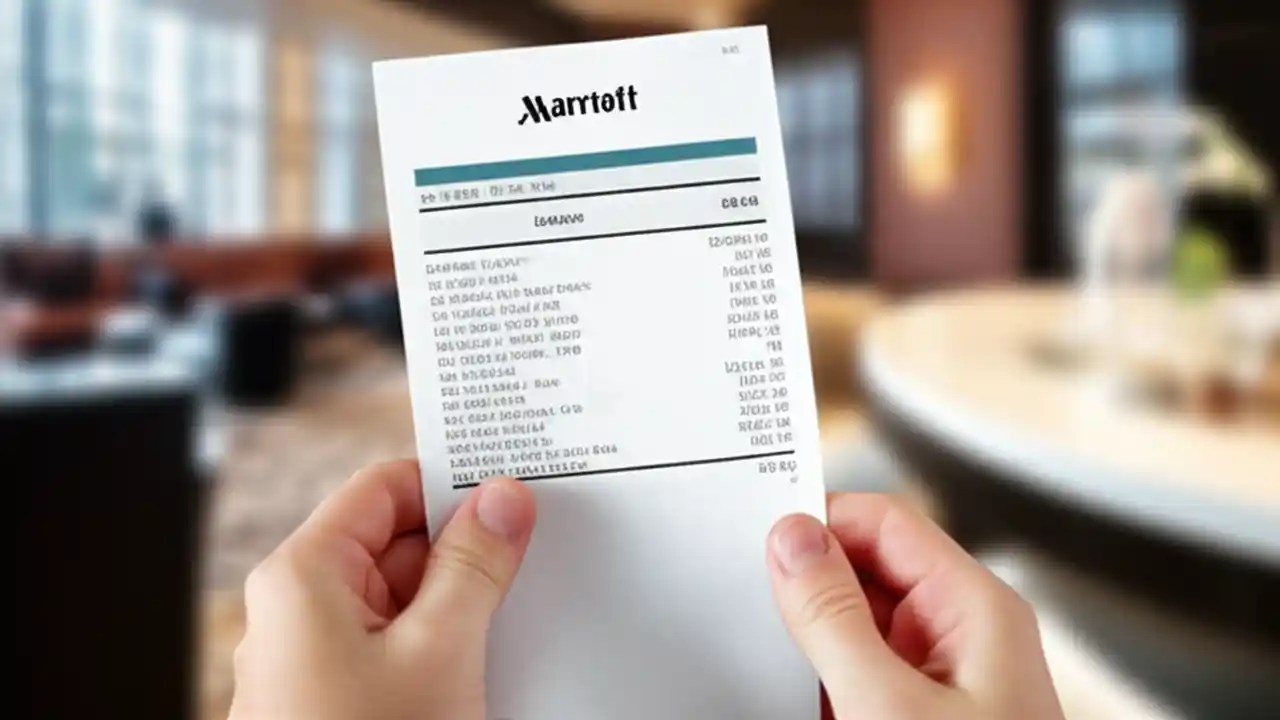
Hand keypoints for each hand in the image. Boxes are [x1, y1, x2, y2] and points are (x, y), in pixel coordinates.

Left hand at [229, 461, 535, 719]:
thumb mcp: (440, 649)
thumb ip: (475, 565)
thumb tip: (500, 501)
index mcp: (303, 575)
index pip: (385, 489)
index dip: (449, 485)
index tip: (510, 493)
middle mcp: (297, 609)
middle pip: (394, 543)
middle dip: (462, 553)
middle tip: (525, 558)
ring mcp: (315, 657)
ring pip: (401, 599)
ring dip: (456, 606)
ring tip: (500, 625)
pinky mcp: (336, 698)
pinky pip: (394, 645)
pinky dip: (439, 645)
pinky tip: (478, 665)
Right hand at [767, 493, 1063, 719]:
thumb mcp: (889, 704)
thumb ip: (834, 619)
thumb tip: (795, 541)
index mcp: (979, 609)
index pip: (887, 523)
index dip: (822, 523)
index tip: (763, 543)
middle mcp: (966, 636)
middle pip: (867, 572)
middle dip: (811, 589)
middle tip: (759, 610)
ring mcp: (944, 681)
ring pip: (857, 628)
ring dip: (815, 643)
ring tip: (786, 670)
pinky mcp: (921, 713)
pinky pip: (861, 676)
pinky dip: (825, 685)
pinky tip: (807, 703)